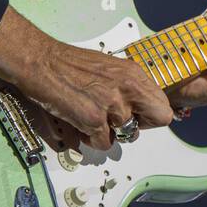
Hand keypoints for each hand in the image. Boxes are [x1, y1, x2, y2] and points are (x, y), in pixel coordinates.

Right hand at [0, 7, 172, 149]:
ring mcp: (111, 104)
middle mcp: (128, 88)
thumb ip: (129, 87)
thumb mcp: (111, 69)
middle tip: (120, 122)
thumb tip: (139, 108)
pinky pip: (103, 144)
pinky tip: (80, 121)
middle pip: (159, 119)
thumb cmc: (72, 65)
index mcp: (134, 74)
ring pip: (125, 135)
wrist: (43, 62)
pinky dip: (91, 138)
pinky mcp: (93, 119)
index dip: (150, 115)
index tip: (136, 115)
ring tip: (91, 115)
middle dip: (140, 126)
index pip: (163, 106)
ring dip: (108, 132)